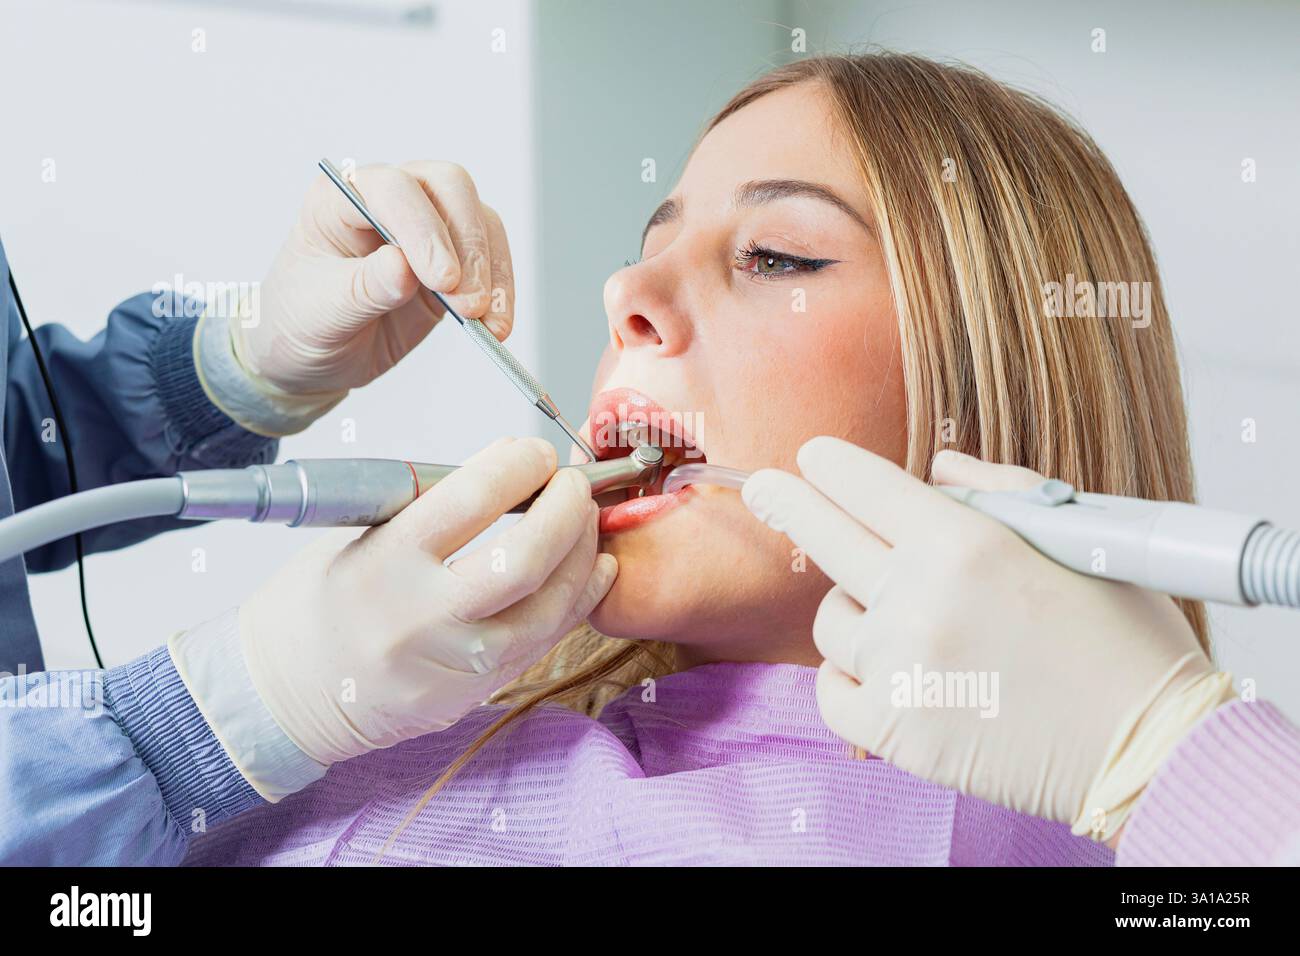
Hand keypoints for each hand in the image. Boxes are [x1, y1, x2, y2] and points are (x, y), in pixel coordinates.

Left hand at [198, 161, 514, 433]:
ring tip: (488, 321)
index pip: (392, 189)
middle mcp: (387, 200)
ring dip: (491, 270)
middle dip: (467, 245)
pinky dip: (500, 289)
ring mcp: (425, 226)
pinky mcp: (452, 259)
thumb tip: (404, 268)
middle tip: (469, 303)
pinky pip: (490, 258)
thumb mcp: (318, 313)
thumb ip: (361, 288)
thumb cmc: (299, 324)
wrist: (309, 356)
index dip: (423, 229)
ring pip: (479, 218)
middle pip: (448, 187)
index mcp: (340, 199)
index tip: (442, 280)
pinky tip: (497, 322)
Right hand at [238, 436, 613, 765]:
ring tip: (585, 519)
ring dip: (582, 552)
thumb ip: (435, 505)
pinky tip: (592, 567)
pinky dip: (579, 597)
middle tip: (571, 484)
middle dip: (565, 509)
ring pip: (550, 606)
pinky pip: (546, 640)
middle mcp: (421, 620)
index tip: (533, 453)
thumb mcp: (360, 534)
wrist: (290, 690)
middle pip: (525, 560)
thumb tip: (512, 468)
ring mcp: (452, 665)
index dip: (517, 466)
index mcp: (383, 566)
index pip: (470, 500)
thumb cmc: (324, 601)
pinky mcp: (473, 693)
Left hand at [741, 437, 1233, 839]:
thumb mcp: (1071, 538)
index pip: (867, 487)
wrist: (1149, 745)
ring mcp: (902, 668)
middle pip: (822, 537)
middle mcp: (921, 600)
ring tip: (909, 622)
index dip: (831, 466)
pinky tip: (884, 672)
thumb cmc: (1121, 636)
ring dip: (857, 612)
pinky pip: (831, 690)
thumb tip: (929, 470)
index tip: (811, 456)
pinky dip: (850, 678)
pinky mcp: (895, 730)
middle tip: (762, 486)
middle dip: (786, 501)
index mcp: (965, 544)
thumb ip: (993, 491)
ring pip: (833, 621)